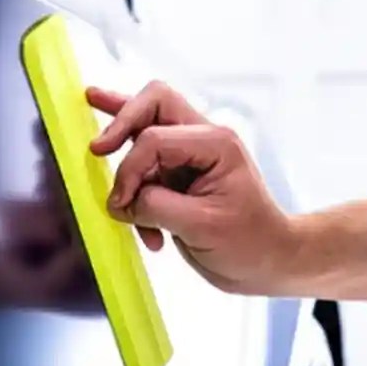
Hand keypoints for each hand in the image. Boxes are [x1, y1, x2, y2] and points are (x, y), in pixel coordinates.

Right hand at [87, 81, 295, 293]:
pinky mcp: (179, 177)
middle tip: (96, 146)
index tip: (122, 203)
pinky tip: (145, 232)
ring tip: (101, 160)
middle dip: (121, 118)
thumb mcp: (201, 227)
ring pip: (144, 130)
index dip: (129, 170)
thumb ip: (155, 206)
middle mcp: (202, 140)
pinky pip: (145, 170)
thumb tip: (121, 201)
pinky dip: (135, 194)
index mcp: (215, 143)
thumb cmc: (250, 243)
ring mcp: (189, 156)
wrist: (270, 263)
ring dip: (123, 158)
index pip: (154, 138)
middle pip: (154, 102)